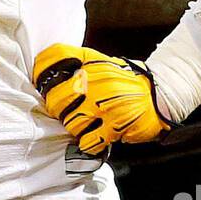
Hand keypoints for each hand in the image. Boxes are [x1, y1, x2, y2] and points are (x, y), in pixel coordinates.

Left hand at [33, 44, 171, 152]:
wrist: (161, 93)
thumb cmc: (126, 81)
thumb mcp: (102, 63)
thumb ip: (77, 62)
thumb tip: (44, 70)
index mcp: (92, 62)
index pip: (55, 57)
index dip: (41, 71)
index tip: (40, 84)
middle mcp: (96, 81)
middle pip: (55, 99)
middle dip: (57, 109)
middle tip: (66, 112)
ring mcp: (105, 104)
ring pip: (70, 123)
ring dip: (74, 127)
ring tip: (85, 124)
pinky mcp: (115, 126)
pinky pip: (88, 141)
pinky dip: (88, 143)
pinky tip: (94, 137)